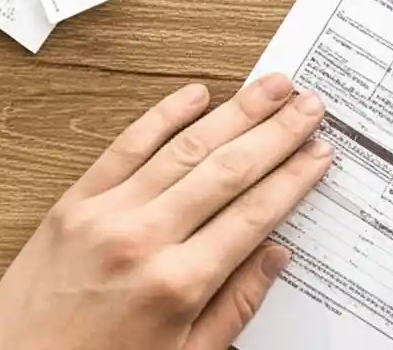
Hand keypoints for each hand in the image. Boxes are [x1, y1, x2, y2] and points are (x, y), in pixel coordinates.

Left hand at [0, 74, 333, 349]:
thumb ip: (236, 305)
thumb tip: (276, 255)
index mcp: (178, 284)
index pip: (254, 213)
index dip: (293, 178)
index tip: (319, 153)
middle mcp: (144, 241)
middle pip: (228, 170)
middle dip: (276, 133)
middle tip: (308, 105)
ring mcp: (106, 216)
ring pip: (185, 148)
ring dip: (234, 112)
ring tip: (268, 87)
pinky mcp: (73, 204)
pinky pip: (125, 147)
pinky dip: (162, 116)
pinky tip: (194, 95)